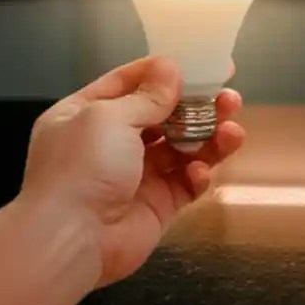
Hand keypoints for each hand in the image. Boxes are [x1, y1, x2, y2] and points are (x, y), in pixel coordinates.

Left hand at [19, 57, 245, 287]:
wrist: (71, 240)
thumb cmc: (81, 169)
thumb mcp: (108, 118)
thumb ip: (147, 96)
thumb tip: (171, 69)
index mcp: (86, 115)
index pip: (131, 83)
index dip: (166, 72)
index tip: (204, 63)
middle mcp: (111, 143)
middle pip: (165, 115)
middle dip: (198, 106)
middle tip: (229, 100)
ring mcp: (136, 175)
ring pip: (183, 148)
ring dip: (209, 138)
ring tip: (233, 132)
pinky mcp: (157, 205)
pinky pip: (186, 183)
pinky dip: (197, 175)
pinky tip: (199, 172)